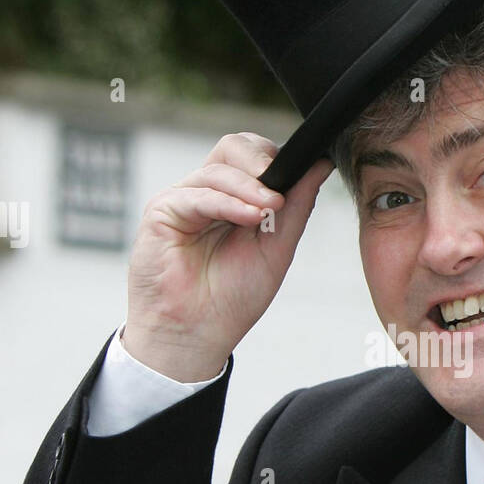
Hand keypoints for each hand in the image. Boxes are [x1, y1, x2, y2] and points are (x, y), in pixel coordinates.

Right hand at [123, 133, 331, 379]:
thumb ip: (296, 206)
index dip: (276, 161)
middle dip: (261, 161)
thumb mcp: (277, 248)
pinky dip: (227, 203)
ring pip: (219, 169)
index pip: (254, 157)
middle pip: (233, 148)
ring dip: (250, 188)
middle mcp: (208, 195)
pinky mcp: (162, 211)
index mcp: (234, 200)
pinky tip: (249, 217)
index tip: (302, 174)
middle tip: (280, 189)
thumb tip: (321, 164)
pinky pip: (198, 194)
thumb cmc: (230, 300)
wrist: (196, 335)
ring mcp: (184, 200)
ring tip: (269, 210)